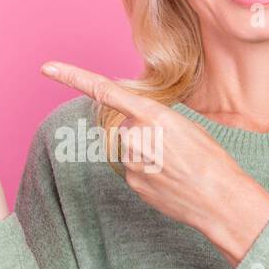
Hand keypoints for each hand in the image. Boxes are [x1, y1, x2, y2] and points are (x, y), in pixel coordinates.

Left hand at [39, 62, 268, 264]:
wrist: (221, 200)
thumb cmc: (211, 161)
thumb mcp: (186, 126)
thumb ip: (154, 120)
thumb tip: (134, 129)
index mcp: (153, 115)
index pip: (105, 90)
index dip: (72, 77)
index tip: (47, 68)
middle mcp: (136, 137)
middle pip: (126, 128)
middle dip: (143, 136)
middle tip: (174, 151)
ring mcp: (131, 163)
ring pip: (129, 151)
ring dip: (147, 156)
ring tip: (175, 167)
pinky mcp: (131, 183)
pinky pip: (133, 171)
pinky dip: (149, 174)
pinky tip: (170, 181)